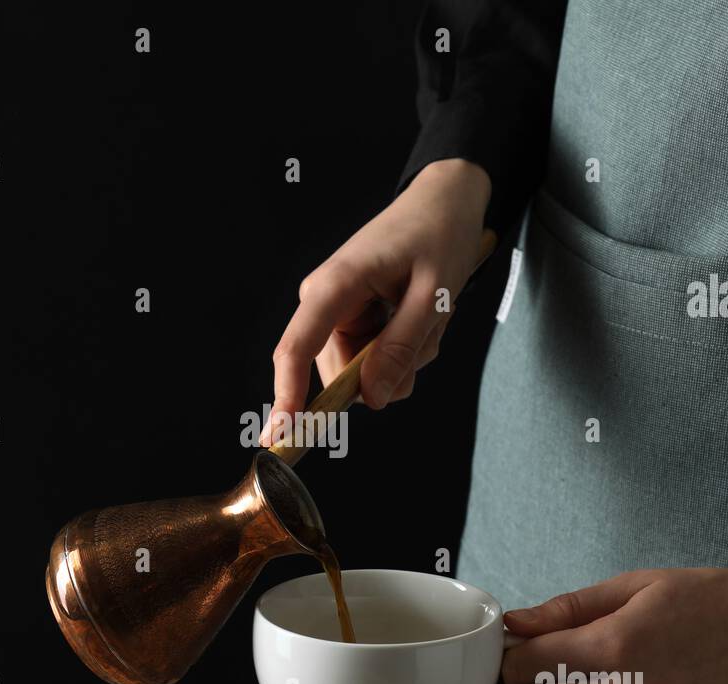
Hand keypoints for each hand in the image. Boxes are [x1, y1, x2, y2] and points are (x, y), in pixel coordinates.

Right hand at [262, 158, 490, 443]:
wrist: (445, 202)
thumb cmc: (438, 235)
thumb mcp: (432, 295)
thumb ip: (401, 349)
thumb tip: (371, 398)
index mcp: (333, 286)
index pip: (295, 349)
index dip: (288, 397)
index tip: (282, 437)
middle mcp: (323, 300)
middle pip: (338, 373)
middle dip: (387, 373)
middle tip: (427, 336)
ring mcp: (335, 310)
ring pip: (360, 371)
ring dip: (402, 359)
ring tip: (428, 317)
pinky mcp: (351, 317)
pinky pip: (372, 357)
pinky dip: (404, 349)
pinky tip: (420, 318)